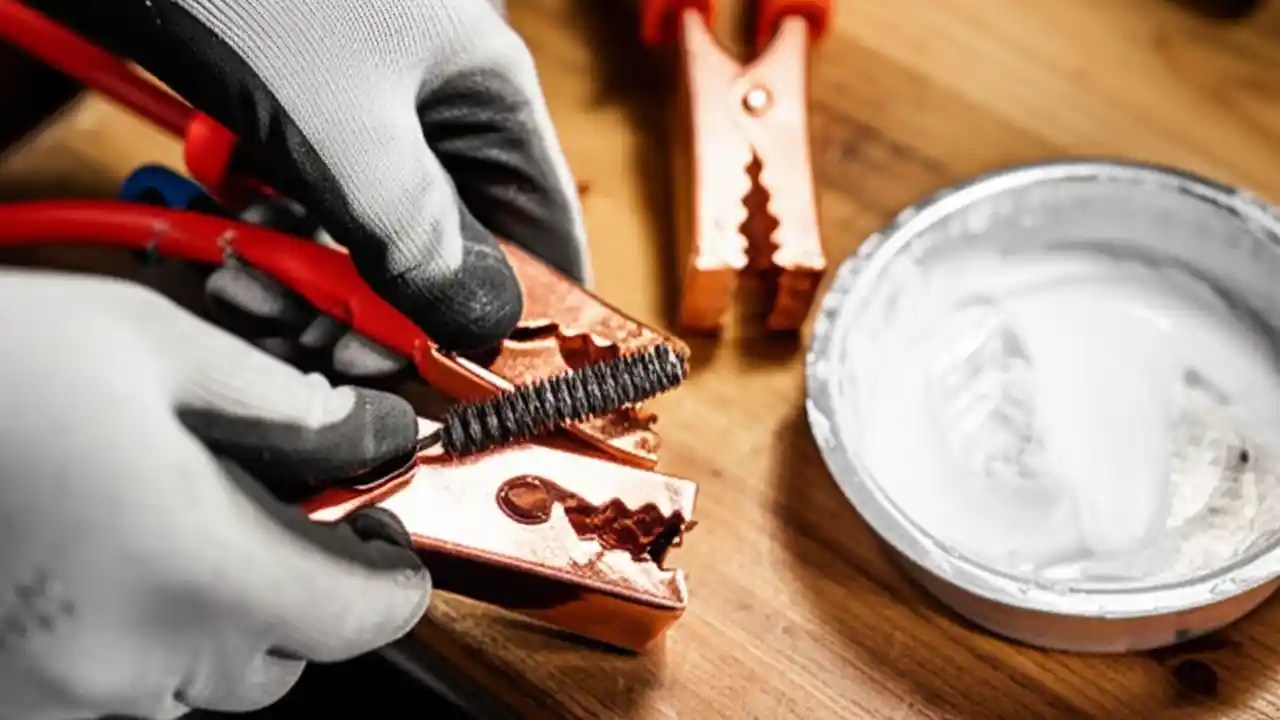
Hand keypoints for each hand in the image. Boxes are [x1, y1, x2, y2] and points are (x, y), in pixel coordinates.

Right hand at [0, 268, 431, 719]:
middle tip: (298, 515)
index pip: (355, 618)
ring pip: (200, 682)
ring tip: (193, 525)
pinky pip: (117, 686)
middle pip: (283, 660)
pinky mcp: (8, 690)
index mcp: (185, 566)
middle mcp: (124, 655)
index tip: (392, 546)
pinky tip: (117, 556)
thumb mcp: (154, 347)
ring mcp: (54, 688)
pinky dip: (145, 634)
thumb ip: (286, 404)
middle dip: (308, 592)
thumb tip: (366, 432)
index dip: (394, 580)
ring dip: (226, 616)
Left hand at [31, 0, 590, 352]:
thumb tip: (482, 325)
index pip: (545, 228)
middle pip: (448, 246)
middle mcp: (433, 106)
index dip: (528, 314)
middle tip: (343, 354)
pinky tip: (233, 249)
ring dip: (319, 286)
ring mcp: (362, 111)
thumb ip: (418, 240)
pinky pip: (306, 208)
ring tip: (262, 299)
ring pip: (368, 236)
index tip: (485, 381)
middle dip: (394, 312)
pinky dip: (274, 242)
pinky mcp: (296, 115)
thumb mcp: (343, 131)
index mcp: (482, 94)